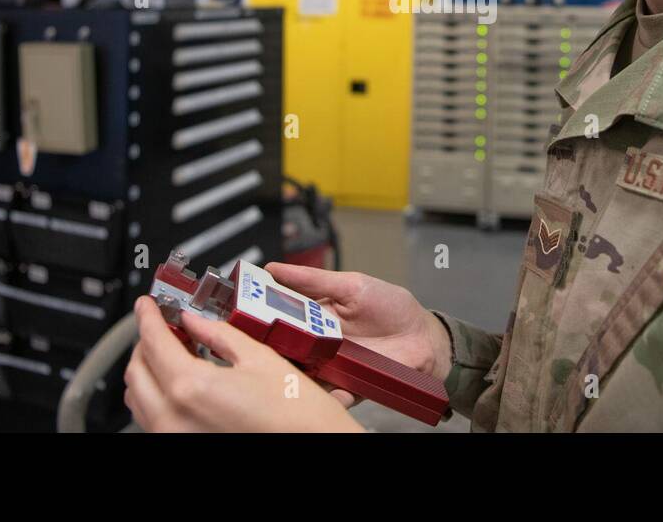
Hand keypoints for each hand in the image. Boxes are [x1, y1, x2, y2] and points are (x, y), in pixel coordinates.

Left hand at [123, 295, 363, 431]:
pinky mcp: (181, 446)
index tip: (148, 304)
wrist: (315, 444)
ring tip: (174, 349)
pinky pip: (153, 419)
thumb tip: (194, 320)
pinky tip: (182, 379)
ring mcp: (174, 438)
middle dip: (146, 341)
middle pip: (136, 371)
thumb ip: (219, 334)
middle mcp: (173, 418)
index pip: (153, 342)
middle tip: (165, 323)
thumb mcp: (259, 358)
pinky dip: (158, 394)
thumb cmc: (296, 414)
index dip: (148, 316)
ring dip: (149, 369)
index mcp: (191, 388)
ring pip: (139, 398)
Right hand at [264, 262, 452, 408]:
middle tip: (255, 340)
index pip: (278, 313)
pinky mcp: (344, 385)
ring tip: (282, 365)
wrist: (423, 339)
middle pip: (281, 346)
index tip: (239, 308)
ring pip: (298, 372)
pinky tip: (322, 387)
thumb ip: (314, 279)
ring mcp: (328, 365)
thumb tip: (276, 268)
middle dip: (267, 345)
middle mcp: (316, 341)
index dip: (258, 312)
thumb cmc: (392, 308)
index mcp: (314, 314)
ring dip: (290, 371)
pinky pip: (328, 394)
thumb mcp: (352, 285)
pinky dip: (325, 394)